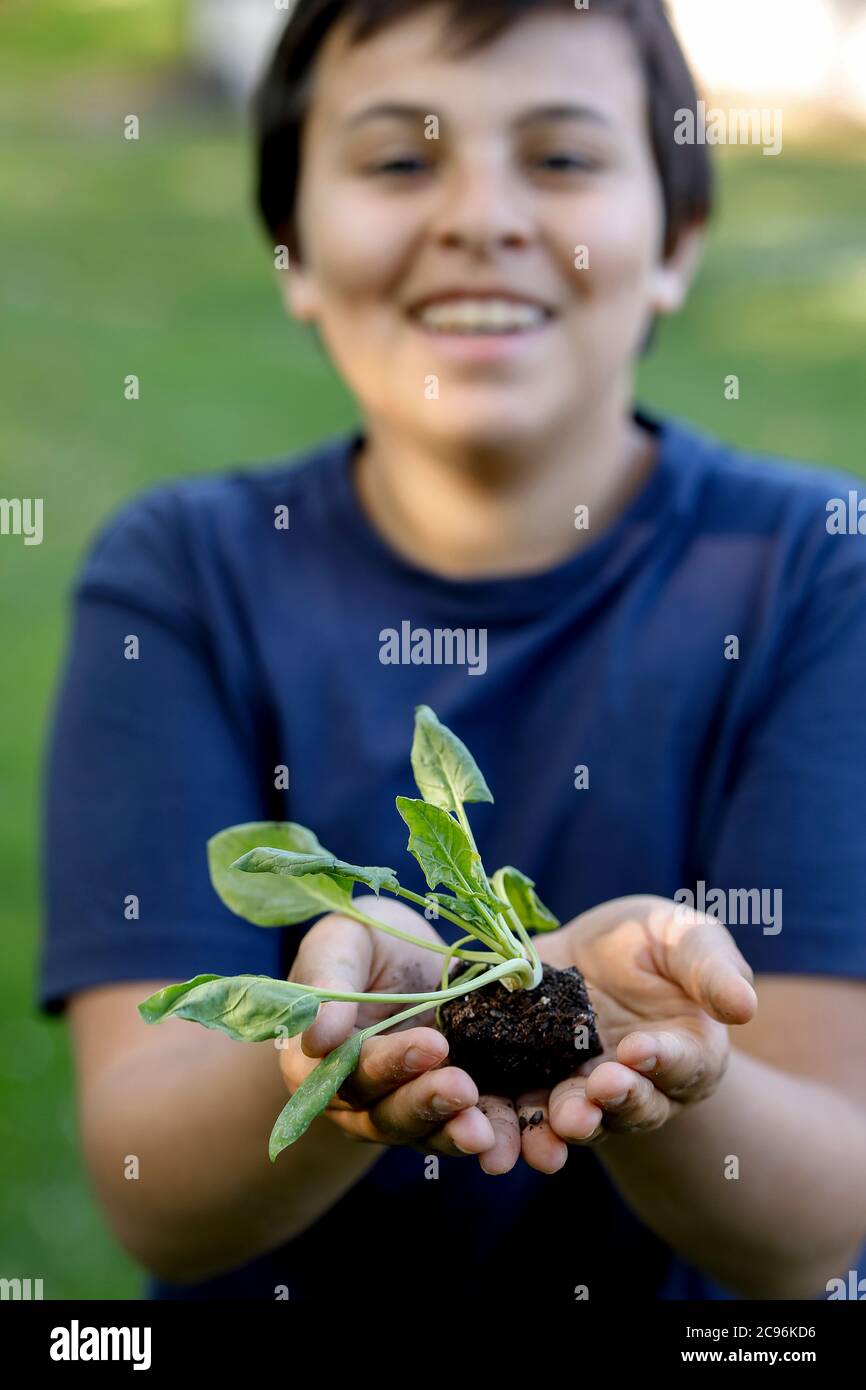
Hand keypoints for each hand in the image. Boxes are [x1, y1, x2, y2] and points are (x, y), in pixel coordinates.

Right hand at [282, 896, 498, 1162]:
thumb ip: (328, 978)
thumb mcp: (343, 942)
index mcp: (314, 1058)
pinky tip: (498, 1134)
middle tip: (463, 1088)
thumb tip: (317, 1036)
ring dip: (450, 1130)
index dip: (388, 1062)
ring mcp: (392, 1108)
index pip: (349, 1069)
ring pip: (418, 1131)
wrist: (406, 960)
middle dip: (425, 1101)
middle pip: (383, 1111)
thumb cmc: (364, 945)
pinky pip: (450, 1130)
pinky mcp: (435, 1111)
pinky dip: (474, 1134)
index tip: (431, 1045)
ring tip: (483, 1130)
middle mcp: (349, 1097)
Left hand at [482, 895, 757, 1173]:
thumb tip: (744, 1005)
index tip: (639, 1049)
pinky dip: (513, 1127)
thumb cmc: (657, 945)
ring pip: (579, 1119)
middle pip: (632, 1106)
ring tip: (553, 1128)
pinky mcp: (535, 1082)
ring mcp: (585, 1090)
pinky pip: (525, 1111)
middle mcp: (641, 1085)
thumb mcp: (688, 940)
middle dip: (612, 1102)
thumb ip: (713, 970)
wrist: (594, 952)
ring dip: (564, 1129)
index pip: (683, 1064)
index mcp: (689, 1053)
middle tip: (594, 1095)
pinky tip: (498, 1135)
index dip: (662, 1060)